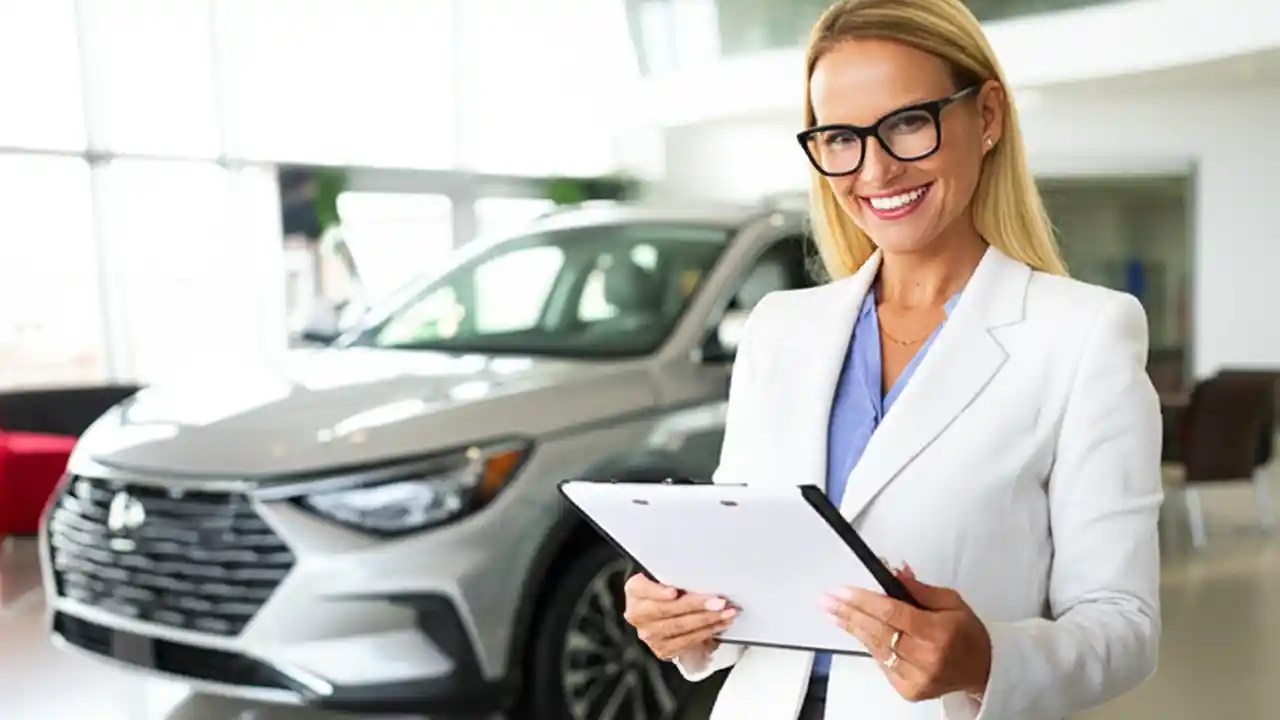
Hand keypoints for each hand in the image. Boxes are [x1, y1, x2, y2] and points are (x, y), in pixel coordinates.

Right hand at [622, 573, 737, 660]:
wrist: (661, 614)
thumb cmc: (667, 590)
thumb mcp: (665, 578)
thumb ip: (676, 576)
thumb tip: (701, 575)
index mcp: (635, 591)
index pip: (642, 589)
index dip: (657, 592)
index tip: (673, 592)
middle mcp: (638, 614)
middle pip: (667, 610)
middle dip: (696, 606)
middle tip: (718, 602)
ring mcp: (649, 634)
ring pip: (680, 627)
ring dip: (707, 620)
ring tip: (726, 613)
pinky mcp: (662, 649)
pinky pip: (687, 641)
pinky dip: (707, 632)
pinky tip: (720, 624)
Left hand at [823, 564, 991, 701]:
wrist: (982, 669)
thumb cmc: (967, 634)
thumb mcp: (950, 601)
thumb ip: (918, 589)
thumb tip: (892, 573)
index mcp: (939, 632)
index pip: (892, 613)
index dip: (864, 601)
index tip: (843, 591)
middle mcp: (927, 657)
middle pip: (878, 631)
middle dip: (849, 613)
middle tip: (828, 600)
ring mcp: (917, 678)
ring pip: (876, 647)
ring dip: (852, 628)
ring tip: (834, 613)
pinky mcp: (909, 690)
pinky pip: (881, 663)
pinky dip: (869, 645)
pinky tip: (856, 631)